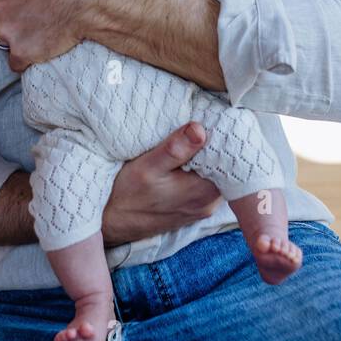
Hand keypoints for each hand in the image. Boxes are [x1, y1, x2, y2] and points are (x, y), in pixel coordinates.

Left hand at [0, 0, 92, 71]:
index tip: (0, 5)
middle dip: (3, 20)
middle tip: (28, 14)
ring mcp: (8, 32)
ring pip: (3, 41)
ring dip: (16, 38)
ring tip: (39, 27)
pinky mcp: (23, 52)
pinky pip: (16, 62)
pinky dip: (26, 57)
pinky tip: (42, 45)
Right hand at [102, 122, 221, 245]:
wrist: (111, 222)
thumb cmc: (126, 195)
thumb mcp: (147, 167)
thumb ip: (175, 149)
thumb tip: (200, 129)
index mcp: (204, 192)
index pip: (230, 159)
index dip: (223, 137)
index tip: (213, 118)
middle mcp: (209, 203)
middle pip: (225, 166)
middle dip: (216, 145)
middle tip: (203, 121)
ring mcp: (203, 206)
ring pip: (216, 173)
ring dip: (207, 156)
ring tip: (193, 138)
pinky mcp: (194, 206)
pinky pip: (207, 182)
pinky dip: (200, 167)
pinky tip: (187, 156)